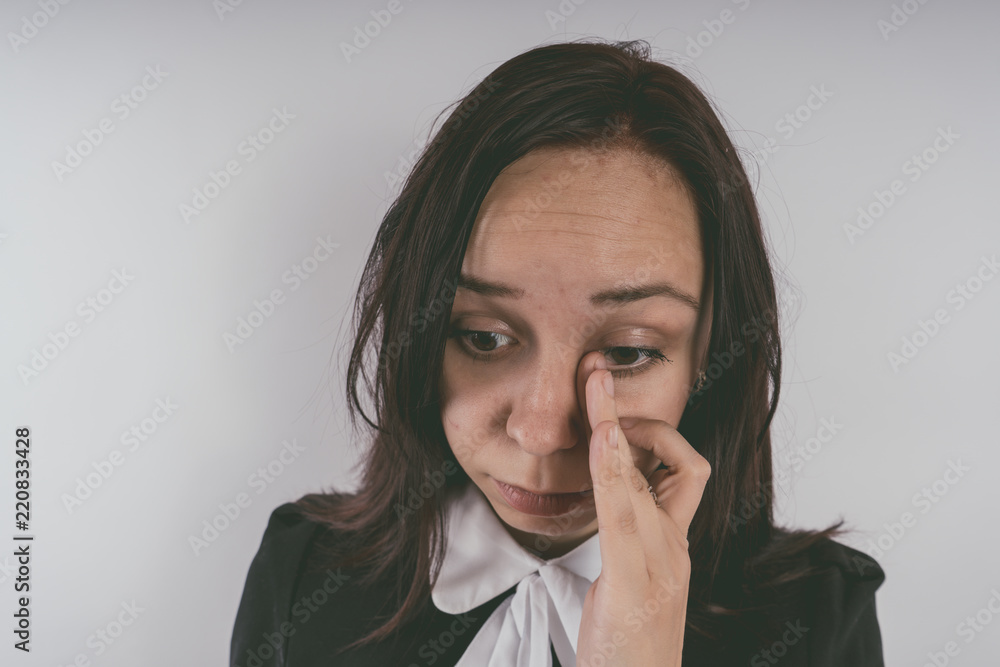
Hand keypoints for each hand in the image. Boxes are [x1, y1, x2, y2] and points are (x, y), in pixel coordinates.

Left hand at [575, 351, 711, 666]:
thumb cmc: (627, 649)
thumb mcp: (630, 584)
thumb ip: (627, 540)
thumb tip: (610, 496)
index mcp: (673, 546)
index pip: (682, 471)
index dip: (655, 430)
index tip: (614, 402)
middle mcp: (675, 550)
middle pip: (677, 463)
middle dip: (640, 414)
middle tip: (598, 377)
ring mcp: (661, 569)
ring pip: (646, 482)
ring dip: (618, 426)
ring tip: (593, 385)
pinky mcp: (635, 588)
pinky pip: (625, 519)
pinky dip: (614, 473)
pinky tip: (600, 441)